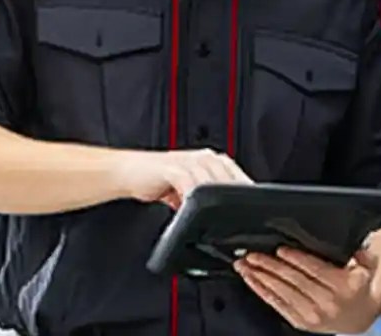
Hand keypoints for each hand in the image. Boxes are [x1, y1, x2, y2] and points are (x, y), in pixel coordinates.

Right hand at [121, 149, 251, 208]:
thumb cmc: (160, 182)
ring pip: (211, 181)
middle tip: (237, 220)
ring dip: (215, 200)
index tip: (252, 214)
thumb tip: (227, 222)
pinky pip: (188, 182)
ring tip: (220, 218)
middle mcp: (205, 158)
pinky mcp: (172, 168)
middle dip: (233, 200)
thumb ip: (207, 200)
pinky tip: (194, 208)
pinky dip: (192, 196)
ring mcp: (189, 161)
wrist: (129, 171)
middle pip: (228, 179)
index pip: (239, 178)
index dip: (246, 196)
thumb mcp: (190, 192)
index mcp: (214, 162)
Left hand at [235, 246, 380, 333]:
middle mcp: (325, 303)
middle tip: (252, 255)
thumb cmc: (357, 287)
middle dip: (270, 267)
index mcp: (342, 287)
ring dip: (260, 278)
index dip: (297, 260)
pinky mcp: (300, 322)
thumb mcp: (365, 269)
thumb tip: (356, 250)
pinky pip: (277, 305)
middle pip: (294, 281)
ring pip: (282, 293)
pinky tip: (251, 280)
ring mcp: (311, 315)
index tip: (280, 250)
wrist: (359, 317)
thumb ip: (361, 256)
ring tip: (245, 266)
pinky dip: (262, 292)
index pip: (315, 271)